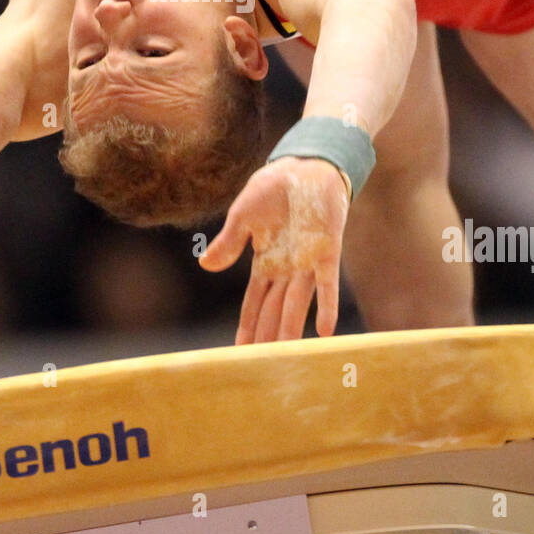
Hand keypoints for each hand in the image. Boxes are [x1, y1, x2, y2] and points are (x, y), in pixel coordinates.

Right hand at [199, 157, 350, 342]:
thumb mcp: (244, 215)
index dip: (247, 325)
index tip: (240, 352)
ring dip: (292, 329)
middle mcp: (287, 268)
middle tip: (260, 368)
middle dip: (267, 337)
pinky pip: (327, 283)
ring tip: (288, 357)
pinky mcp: (328, 251)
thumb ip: (229, 242)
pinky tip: (324, 330)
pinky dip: (326, 305)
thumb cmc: (273, 189)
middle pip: (275, 310)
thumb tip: (206, 266)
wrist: (306, 165)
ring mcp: (308, 261)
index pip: (254, 301)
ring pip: (297, 303)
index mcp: (265, 261)